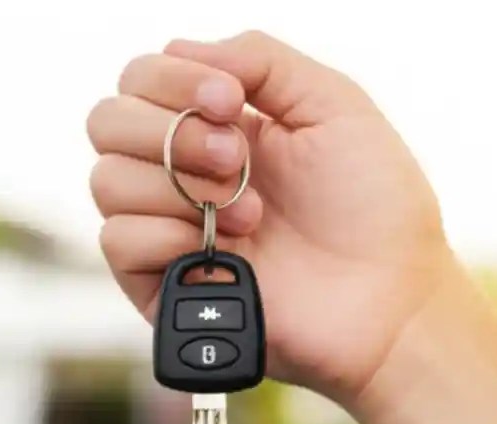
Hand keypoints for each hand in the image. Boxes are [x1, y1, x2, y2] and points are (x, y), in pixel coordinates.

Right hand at [87, 31, 452, 403]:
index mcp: (216, 124)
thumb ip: (261, 59)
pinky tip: (222, 248)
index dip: (172, 79)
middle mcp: (184, 171)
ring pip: (106, 180)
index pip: (142, 79)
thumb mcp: (334, 104)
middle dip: (169, 131)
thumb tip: (180, 51)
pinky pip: (118, 241)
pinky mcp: (165, 284)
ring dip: (179, 187)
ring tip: (250, 216)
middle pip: (106, 121)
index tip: (231, 101)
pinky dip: (166, 235)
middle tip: (235, 159)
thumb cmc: (376, 208)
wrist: (389, 299)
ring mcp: (170, 228)